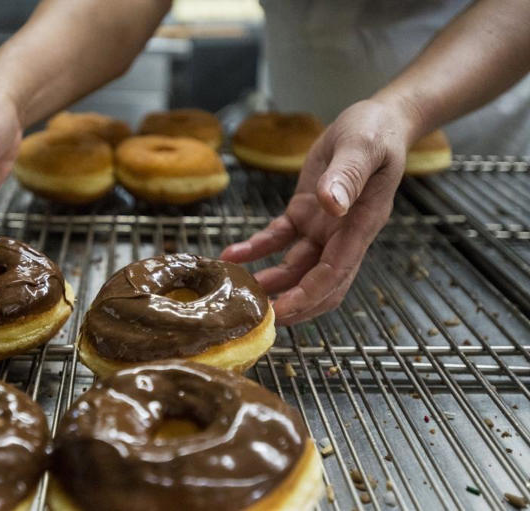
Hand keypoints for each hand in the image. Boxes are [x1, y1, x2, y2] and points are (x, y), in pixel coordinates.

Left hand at [221, 99, 415, 324]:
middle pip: (316, 282)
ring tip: (237, 291)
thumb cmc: (375, 133)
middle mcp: (342, 234)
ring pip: (294, 267)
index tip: (281, 311)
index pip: (335, 272)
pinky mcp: (304, 214)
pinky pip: (278, 239)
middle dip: (289, 303)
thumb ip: (347, 176)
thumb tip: (331, 204)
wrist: (374, 121)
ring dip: (269, 281)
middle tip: (255, 316)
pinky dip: (256, 249)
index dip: (308, 295)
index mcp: (360, 225)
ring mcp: (323, 228)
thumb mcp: (363, 148)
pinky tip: (231, 255)